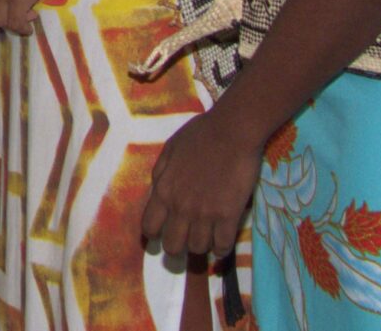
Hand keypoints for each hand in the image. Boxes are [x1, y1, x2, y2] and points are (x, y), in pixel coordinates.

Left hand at [141, 109, 262, 258]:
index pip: (149, 228)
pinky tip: (222, 242)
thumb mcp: (169, 150)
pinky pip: (222, 247)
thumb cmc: (200, 134)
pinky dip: (221, 248)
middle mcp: (180, 207)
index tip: (163, 232)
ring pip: (197, 249)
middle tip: (186, 239)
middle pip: (172, 247)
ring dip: (201, 245)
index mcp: (163, 190)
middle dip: (177, 246)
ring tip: (206, 236)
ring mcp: (205, 214)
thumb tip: (156, 192)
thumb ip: (160, 174)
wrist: (231, 131)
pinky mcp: (228, 216)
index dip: (155, 234)